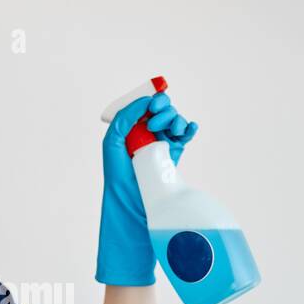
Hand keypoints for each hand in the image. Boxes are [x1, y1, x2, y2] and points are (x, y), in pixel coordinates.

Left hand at [95, 92, 198, 285]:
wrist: (132, 203)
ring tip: (171, 131)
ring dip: (177, 119)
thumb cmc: (118, 175)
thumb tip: (146, 101)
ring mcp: (162, 145)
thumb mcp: (113, 142)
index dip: (152, 101)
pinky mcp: (175, 156)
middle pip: (163, 111)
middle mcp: (147, 135)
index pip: (146, 106)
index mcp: (131, 129)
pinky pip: (186, 135)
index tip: (153, 106)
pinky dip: (190, 128)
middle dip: (164, 111)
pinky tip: (189, 128)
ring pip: (175, 121)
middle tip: (156, 124)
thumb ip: (125, 118)